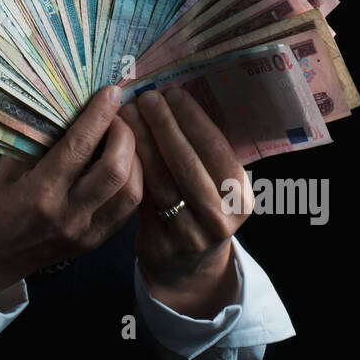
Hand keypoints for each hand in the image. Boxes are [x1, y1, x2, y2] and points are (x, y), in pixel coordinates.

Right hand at [0, 84, 142, 303]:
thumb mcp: (7, 168)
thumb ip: (41, 141)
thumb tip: (72, 107)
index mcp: (40, 192)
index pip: (79, 147)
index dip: (99, 114)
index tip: (111, 91)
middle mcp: (69, 214)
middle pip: (116, 170)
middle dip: (124, 134)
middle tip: (117, 116)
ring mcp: (86, 232)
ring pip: (132, 191)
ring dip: (135, 158)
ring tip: (123, 139)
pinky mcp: (96, 241)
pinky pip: (129, 208)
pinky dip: (133, 180)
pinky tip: (125, 163)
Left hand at [122, 87, 253, 316]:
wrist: (188, 266)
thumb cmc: (198, 209)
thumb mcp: (213, 186)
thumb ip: (200, 153)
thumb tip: (174, 98)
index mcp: (240, 196)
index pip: (216, 149)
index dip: (193, 118)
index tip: (173, 92)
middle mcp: (221, 217)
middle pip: (188, 162)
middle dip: (165, 125)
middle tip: (146, 96)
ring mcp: (191, 233)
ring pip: (162, 179)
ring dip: (142, 141)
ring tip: (129, 113)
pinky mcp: (162, 244)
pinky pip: (142, 199)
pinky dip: (131, 168)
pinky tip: (119, 147)